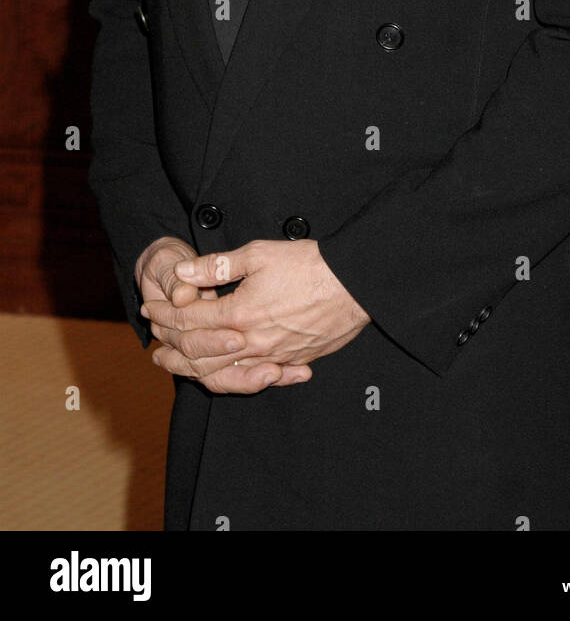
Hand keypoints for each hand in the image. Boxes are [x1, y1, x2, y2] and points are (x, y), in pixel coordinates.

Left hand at [140, 239, 370, 393]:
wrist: (354, 284)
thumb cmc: (309, 266)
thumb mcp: (259, 254)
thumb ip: (217, 266)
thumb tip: (183, 271)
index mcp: (239, 314)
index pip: (190, 319)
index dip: (166, 314)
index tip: (152, 309)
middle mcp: (252, 342)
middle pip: (199, 353)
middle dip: (171, 347)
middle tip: (155, 343)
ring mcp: (272, 356)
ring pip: (223, 373)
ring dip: (194, 370)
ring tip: (177, 366)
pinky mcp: (291, 361)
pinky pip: (254, 379)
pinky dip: (233, 379)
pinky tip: (225, 375)